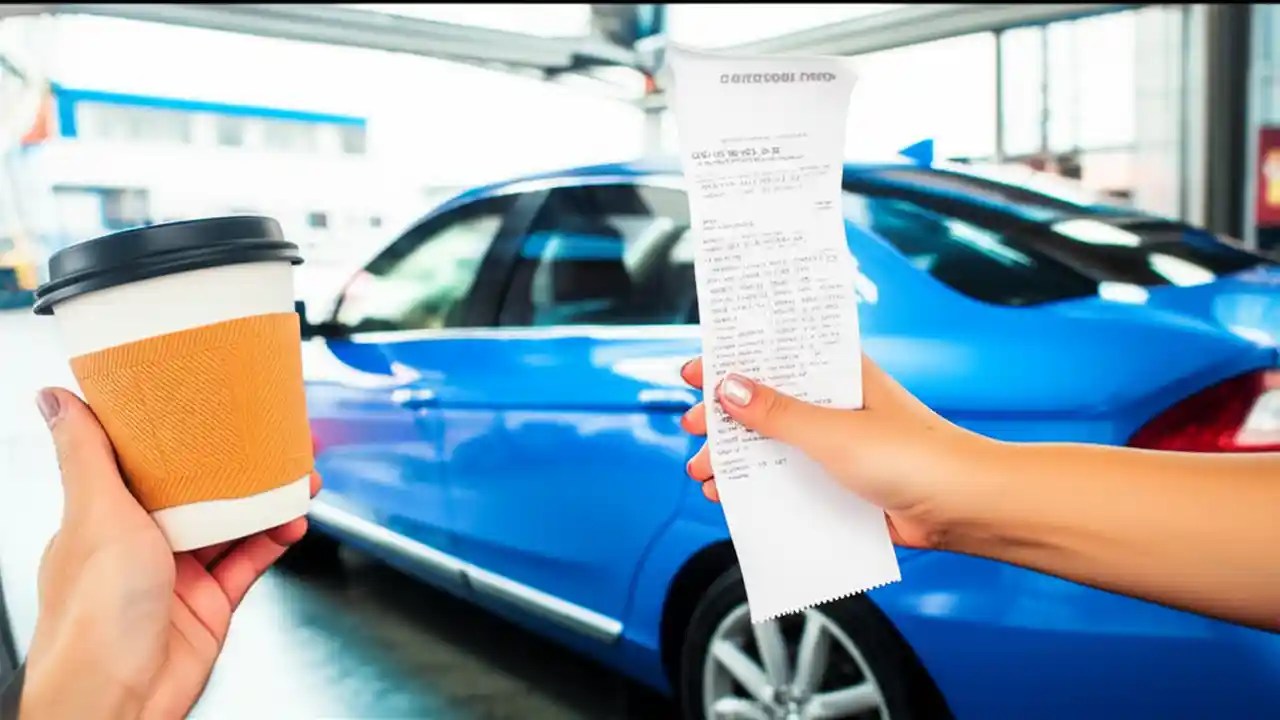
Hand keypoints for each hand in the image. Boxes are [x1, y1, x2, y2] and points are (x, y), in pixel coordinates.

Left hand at [21, 387, 320, 719]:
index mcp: (104, 516)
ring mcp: (177, 574)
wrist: (119, 697)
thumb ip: (86, 454)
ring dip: (267, 501)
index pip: (146, 460)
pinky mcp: (210, 604)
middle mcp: (140, 543)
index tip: (213, 405)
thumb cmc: (92, 616)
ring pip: (232, 523)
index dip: (183, 433)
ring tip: (298, 480)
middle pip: (199, 490)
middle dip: (240, 466)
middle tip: (276, 440)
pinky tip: (291, 523)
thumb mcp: (95, 514)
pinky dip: (274, 540)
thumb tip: (54, 399)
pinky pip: (250, 561)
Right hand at [679, 355, 988, 548]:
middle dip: (723, 418)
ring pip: (772, 445)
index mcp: (837, 374)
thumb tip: (728, 388)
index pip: (773, 355)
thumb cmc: (915, 456)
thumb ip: (778, 413)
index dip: (731, 360)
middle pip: (764, 403)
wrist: (965, 508)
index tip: (693, 370)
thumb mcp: (834, 431)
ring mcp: (836, 445)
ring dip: (735, 457)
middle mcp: (834, 404)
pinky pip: (788, 480)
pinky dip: (758, 487)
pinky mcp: (840, 482)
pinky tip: (733, 499)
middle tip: (691, 427)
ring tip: (703, 472)